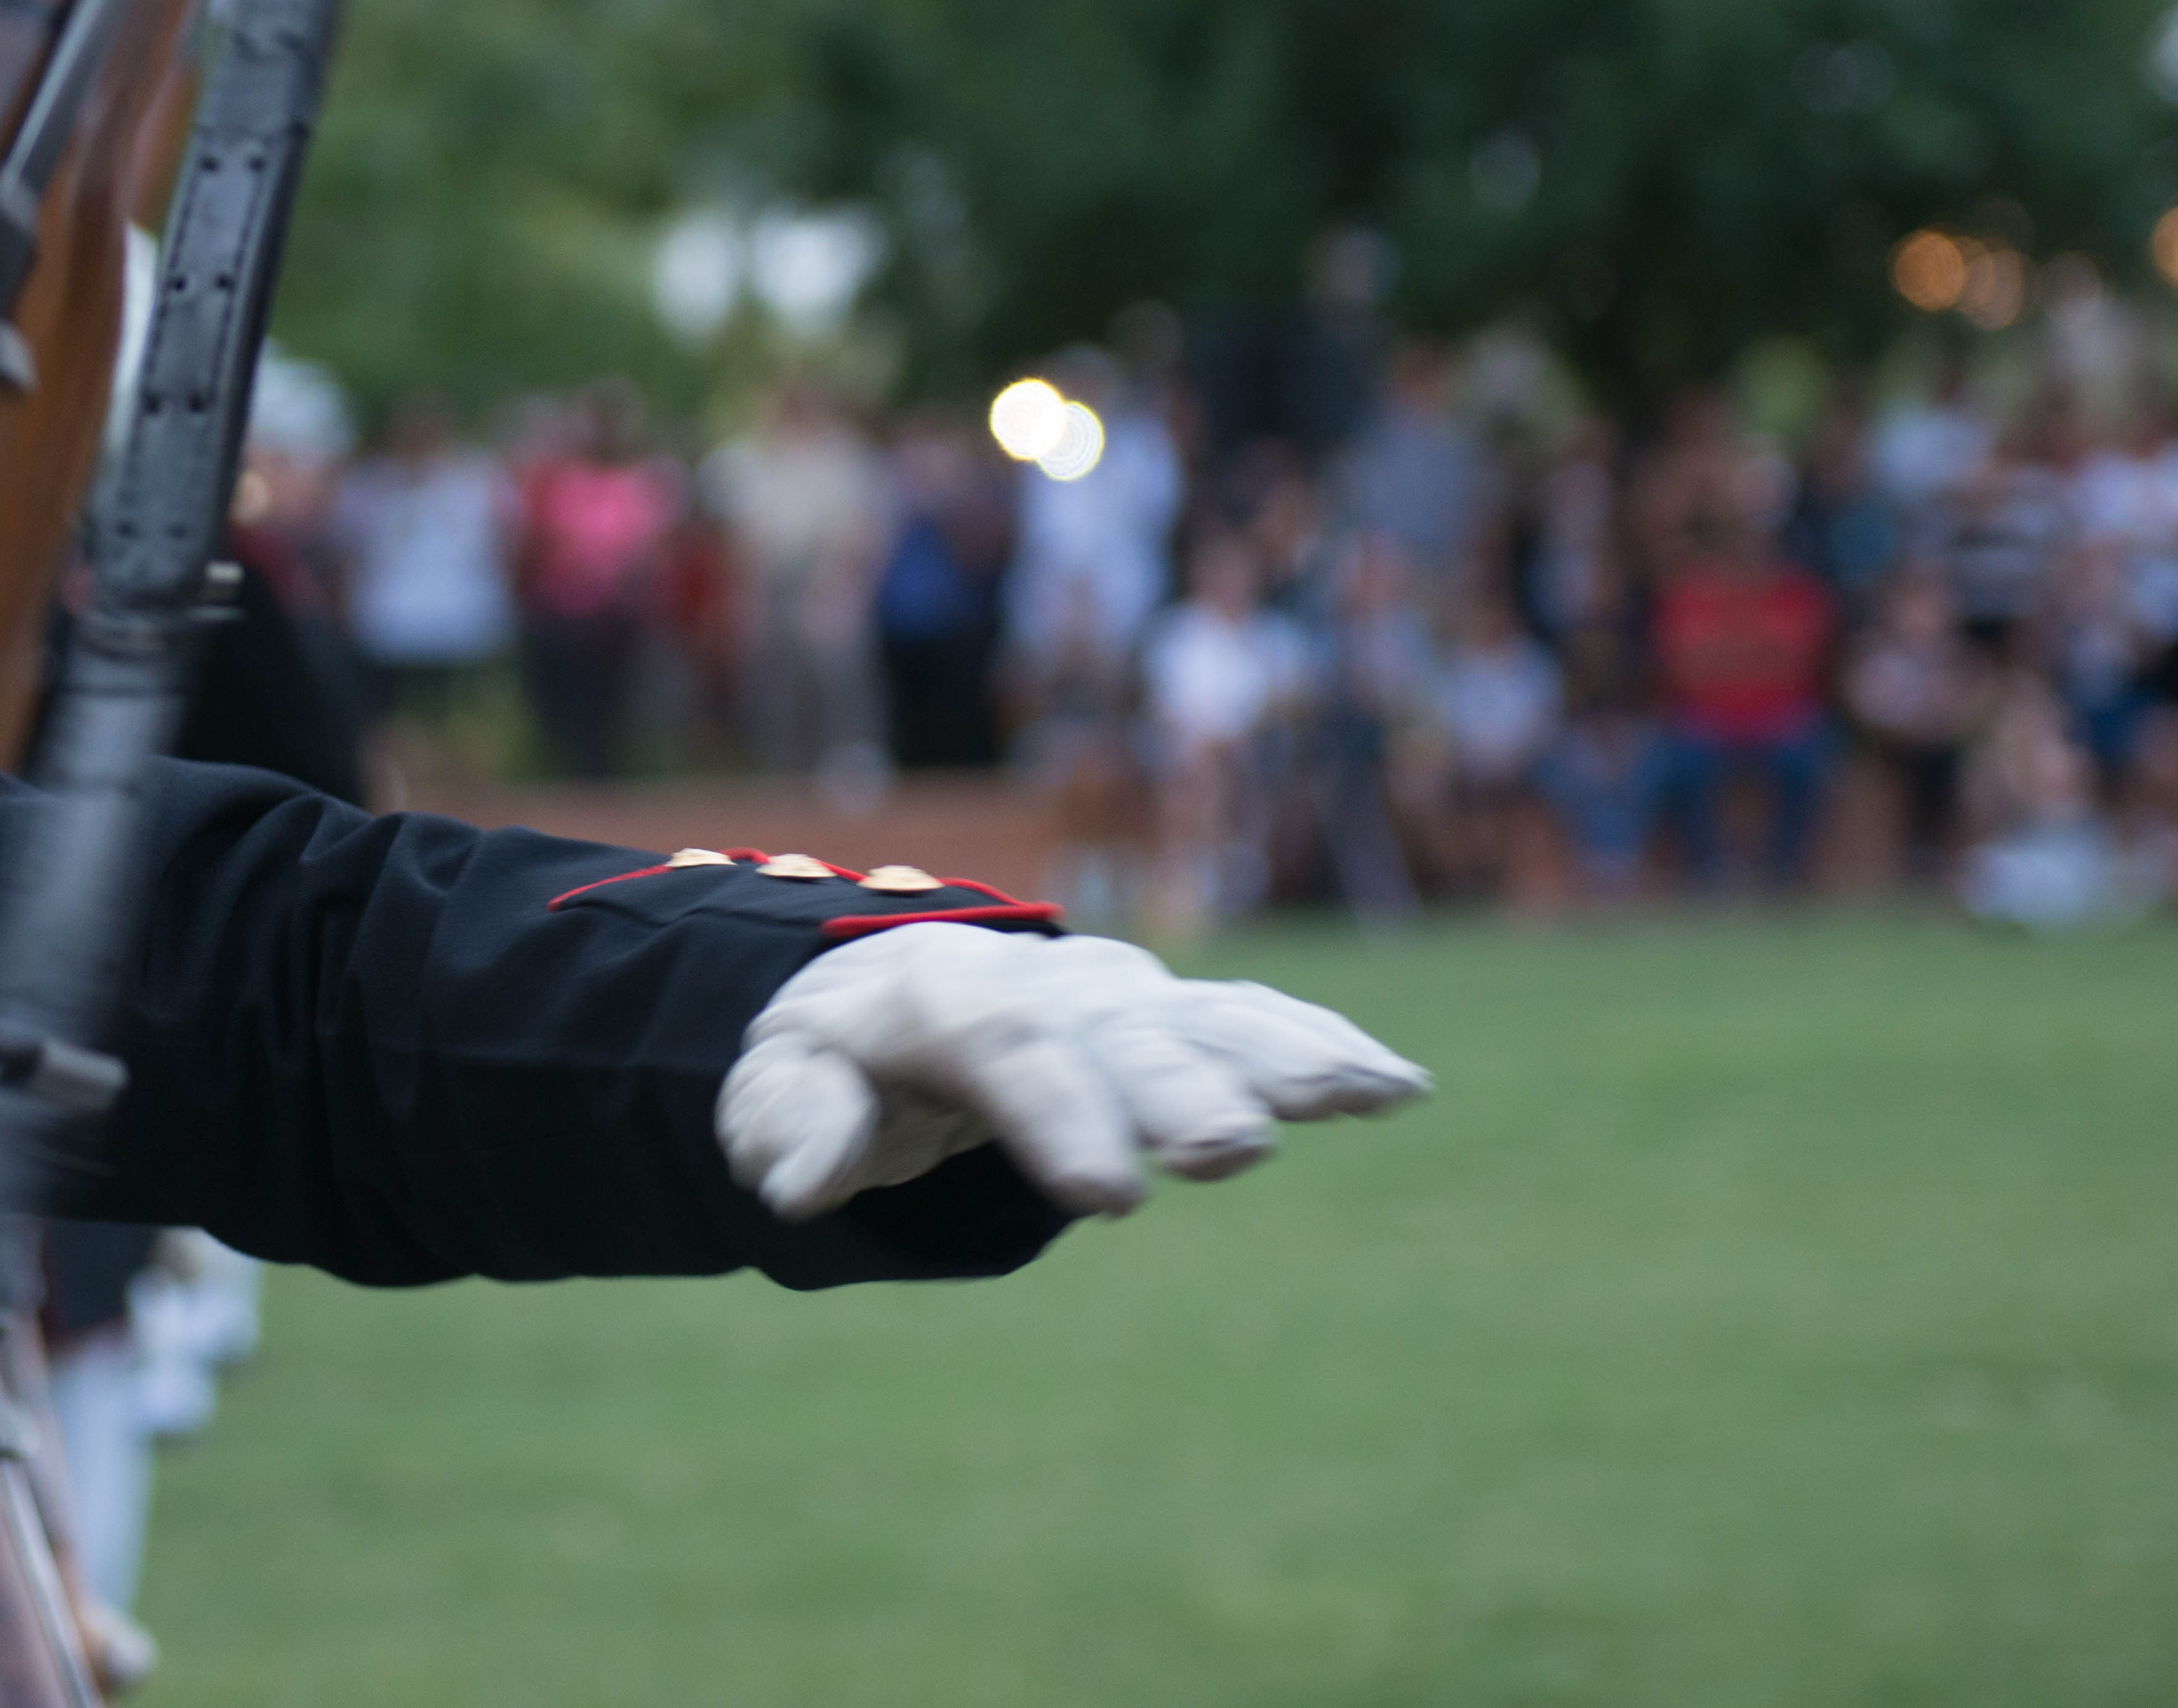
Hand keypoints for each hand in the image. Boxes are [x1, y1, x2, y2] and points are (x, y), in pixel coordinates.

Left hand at [717, 923, 1426, 1222]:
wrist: (890, 992)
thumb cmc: (835, 1051)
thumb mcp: (779, 1077)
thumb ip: (790, 1119)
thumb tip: (796, 1183)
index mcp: (944, 993)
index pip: (1008, 1049)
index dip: (1060, 1116)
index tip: (1109, 1194)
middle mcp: (1050, 983)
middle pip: (1124, 1033)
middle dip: (1179, 1088)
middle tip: (1230, 1150)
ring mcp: (1121, 997)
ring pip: (1210, 1017)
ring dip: (1284, 1057)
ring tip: (1365, 1093)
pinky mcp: (1175, 1021)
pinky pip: (1256, 1025)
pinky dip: (1326, 1048)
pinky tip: (1397, 1088)